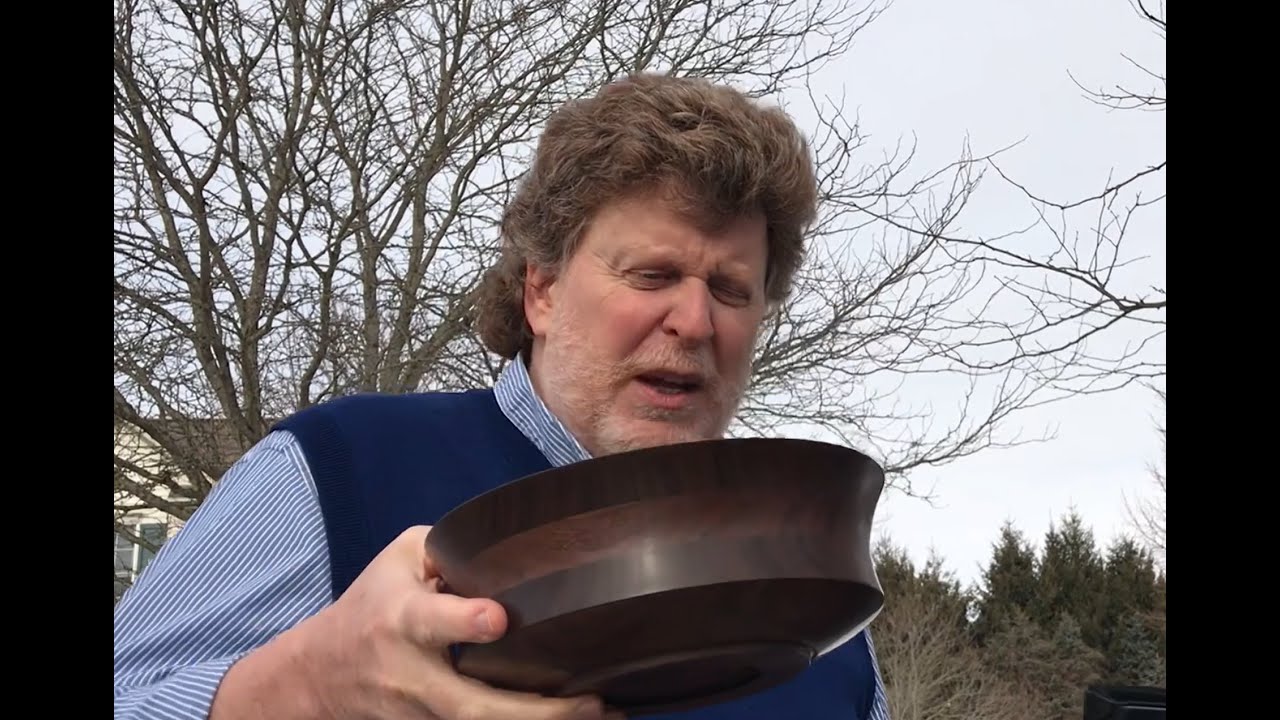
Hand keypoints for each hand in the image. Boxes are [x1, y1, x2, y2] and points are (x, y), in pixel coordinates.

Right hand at [293, 525, 618, 718]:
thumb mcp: (399, 559)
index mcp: (402, 620)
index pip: (432, 623)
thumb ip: (453, 549)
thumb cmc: (370, 606)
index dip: (464, 623)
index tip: (498, 619)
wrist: (318, 677)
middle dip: (536, 710)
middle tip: (593, 700)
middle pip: (474, 706)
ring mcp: (423, 715)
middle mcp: (413, 676)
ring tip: (605, 714)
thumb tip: (515, 548)